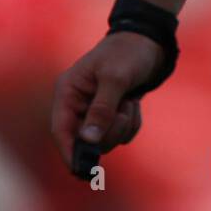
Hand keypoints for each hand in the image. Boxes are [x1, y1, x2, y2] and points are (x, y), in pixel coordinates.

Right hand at [51, 31, 164, 169]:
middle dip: (108, 132)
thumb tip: (89, 140)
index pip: (61, 129)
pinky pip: (119, 134)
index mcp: (68, 91)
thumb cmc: (129, 52)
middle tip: (123, 114)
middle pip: (85, 140)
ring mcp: (94, 109)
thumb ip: (102, 109)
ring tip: (129, 102)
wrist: (150, 40)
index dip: (69, 151)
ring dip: (122, 126)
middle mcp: (77, 103)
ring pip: (105, 139)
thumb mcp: (116, 78)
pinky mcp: (111, 113)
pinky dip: (130, 124)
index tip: (82, 170)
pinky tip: (134, 104)